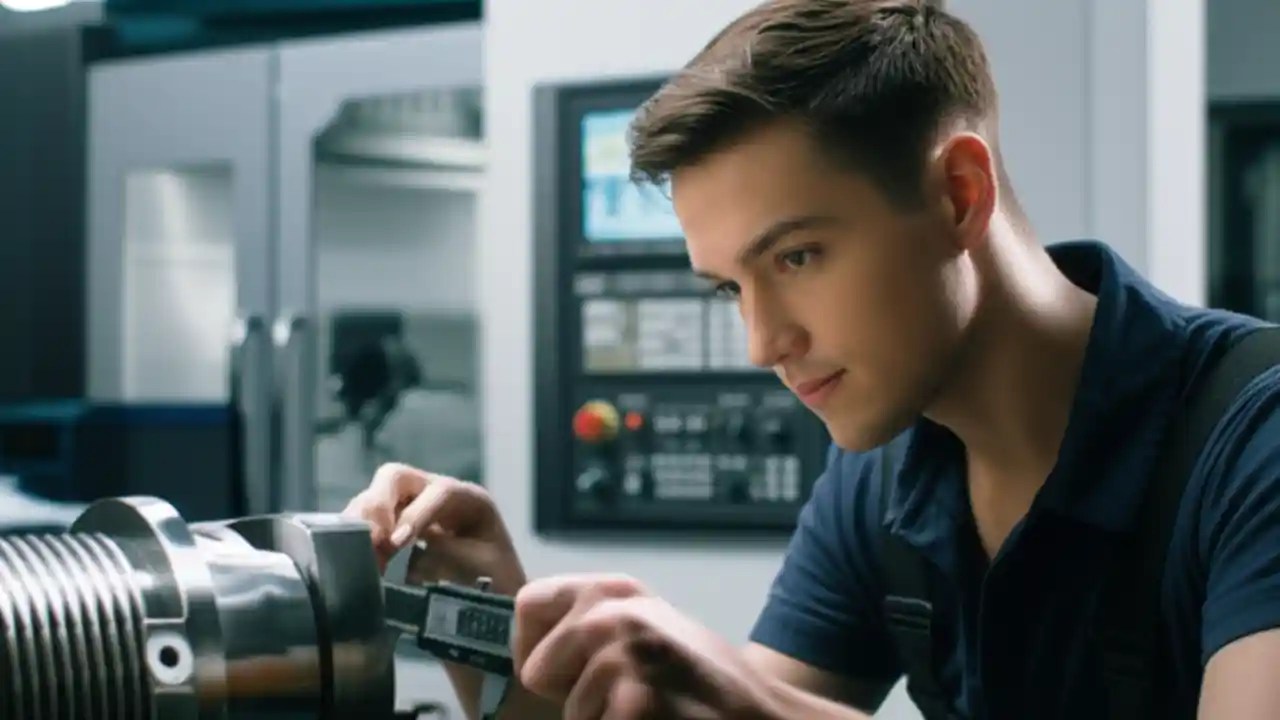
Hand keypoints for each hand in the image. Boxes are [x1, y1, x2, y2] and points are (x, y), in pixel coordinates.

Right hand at [341, 463, 525, 593]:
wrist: (493, 609)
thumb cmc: (497, 586)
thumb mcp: (481, 569)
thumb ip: (445, 554)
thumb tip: (400, 547)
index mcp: (468, 500)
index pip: (440, 492)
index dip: (416, 514)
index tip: (397, 543)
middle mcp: (436, 496)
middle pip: (397, 478)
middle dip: (378, 504)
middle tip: (371, 540)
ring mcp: (410, 510)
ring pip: (374, 497)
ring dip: (361, 523)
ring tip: (358, 553)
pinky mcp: (390, 532)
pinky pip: (365, 524)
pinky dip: (355, 538)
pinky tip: (353, 558)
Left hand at [514, 574, 782, 719]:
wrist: (764, 718)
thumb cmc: (700, 683)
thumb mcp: (648, 627)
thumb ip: (591, 623)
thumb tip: (521, 645)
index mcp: (616, 589)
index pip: (528, 604)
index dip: (533, 647)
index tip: (560, 669)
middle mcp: (617, 612)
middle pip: (536, 668)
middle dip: (571, 695)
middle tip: (629, 697)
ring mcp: (626, 656)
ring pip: (569, 711)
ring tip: (654, 711)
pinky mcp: (636, 701)